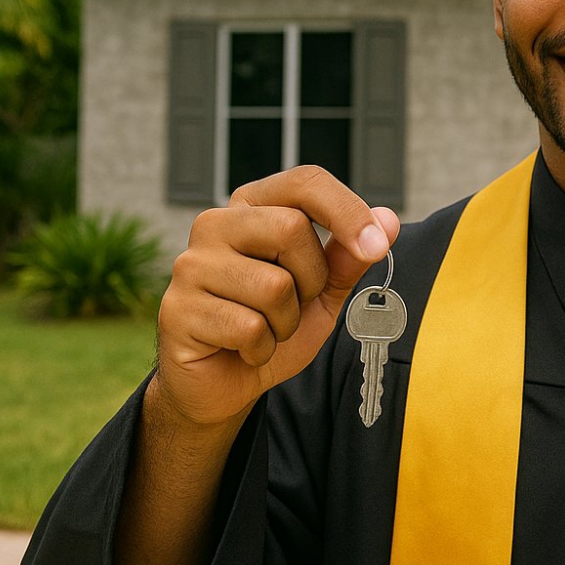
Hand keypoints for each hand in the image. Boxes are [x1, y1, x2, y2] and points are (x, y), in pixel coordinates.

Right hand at [152, 165, 400, 427]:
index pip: (304, 182)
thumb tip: (388, 220)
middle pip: (291, 227)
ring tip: (266, 328)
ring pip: (273, 285)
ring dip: (286, 322)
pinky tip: (244, 349)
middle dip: (311, 278)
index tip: (377, 246)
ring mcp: (190, 266)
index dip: (347, 210)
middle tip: (296, 303)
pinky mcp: (176, 310)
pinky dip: (262, 349)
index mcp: (253, 208)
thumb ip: (349, 256)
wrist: (226, 383)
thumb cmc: (273, 326)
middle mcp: (215, 225)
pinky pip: (248, 328)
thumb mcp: (323, 290)